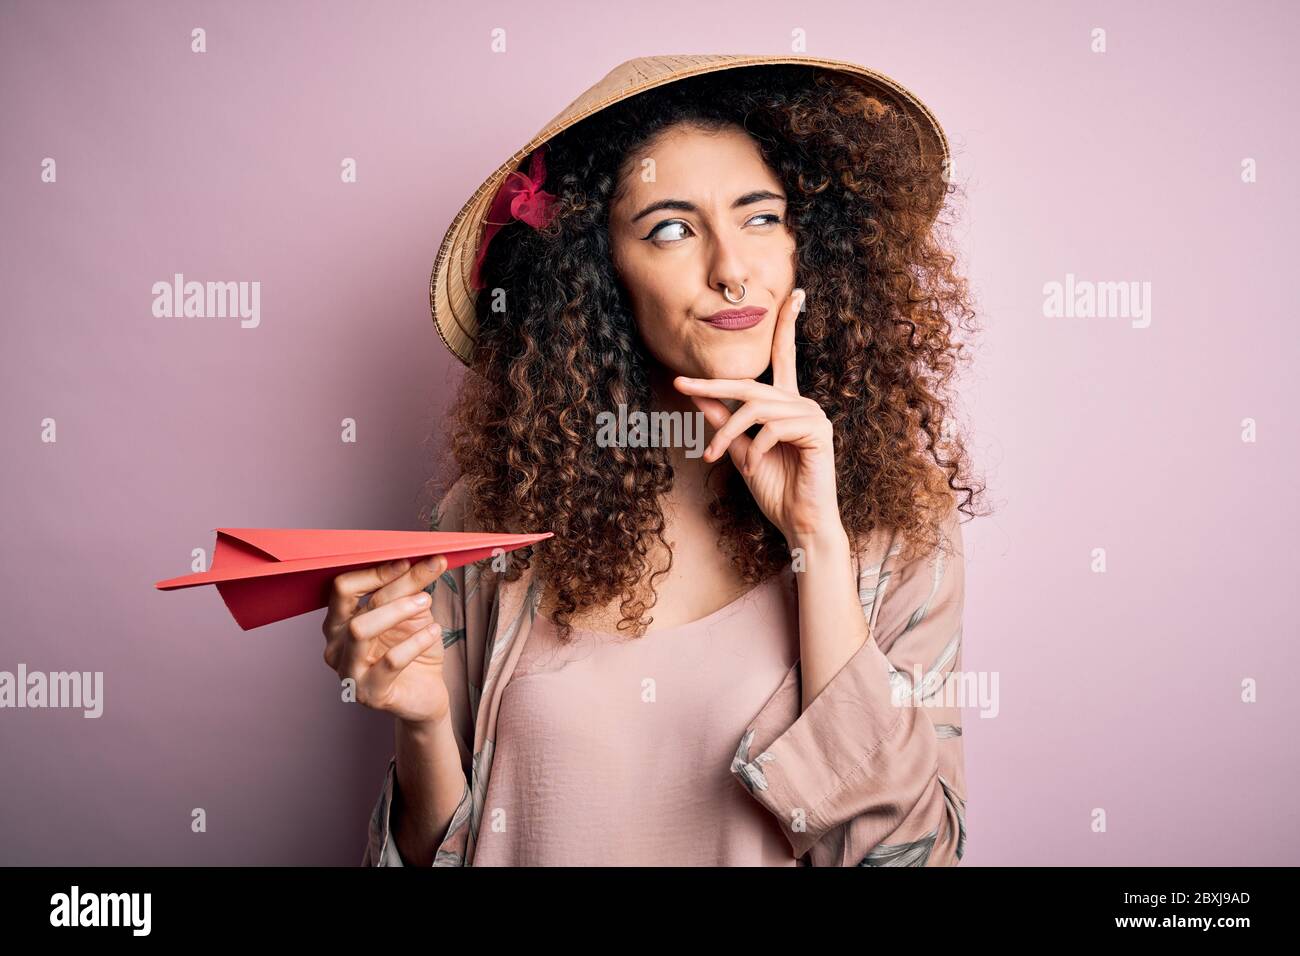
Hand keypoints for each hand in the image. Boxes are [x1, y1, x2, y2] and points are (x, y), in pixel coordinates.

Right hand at [321, 555, 451, 726]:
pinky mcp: (369, 693)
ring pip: (360, 630)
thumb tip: (430, 559)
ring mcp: (348, 671)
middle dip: (390, 586)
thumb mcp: (413, 613)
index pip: (342, 587)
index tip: (407, 561)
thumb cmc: (413, 649)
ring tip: (426, 602)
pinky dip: (416, 641)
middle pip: (351, 604)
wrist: (426, 692)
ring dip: (398, 610)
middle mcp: (335, 645)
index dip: (374, 571)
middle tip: (424, 579)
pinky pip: (390, 660)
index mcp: (339, 622)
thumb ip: (411, 588)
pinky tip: (434, 632)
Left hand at [673, 287, 843, 542]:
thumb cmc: (774, 488)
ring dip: (727, 433)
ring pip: (756, 408)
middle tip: (680, 383)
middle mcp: (802, 403)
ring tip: (715, 457)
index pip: (785, 356)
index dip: (788, 324)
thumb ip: (721, 419)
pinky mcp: (819, 432)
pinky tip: (753, 466)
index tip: (797, 293)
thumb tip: (695, 390)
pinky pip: (773, 427)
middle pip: (753, 383)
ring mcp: (814, 416)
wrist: (798, 522)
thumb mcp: (739, 449)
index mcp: (787, 404)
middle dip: (714, 384)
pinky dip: (755, 448)